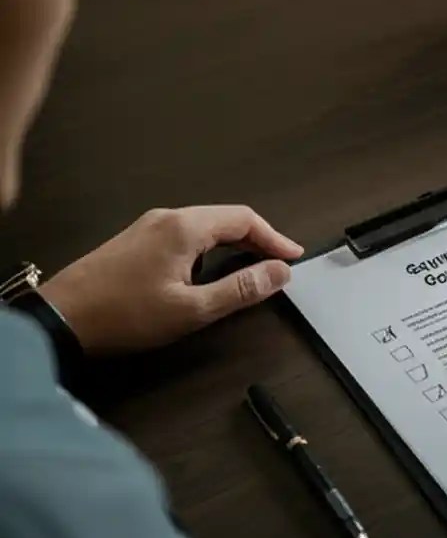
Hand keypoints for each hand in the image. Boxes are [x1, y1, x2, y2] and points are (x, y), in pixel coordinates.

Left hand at [39, 205, 303, 354]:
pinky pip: (186, 234)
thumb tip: (280, 273)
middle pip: (226, 218)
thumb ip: (241, 289)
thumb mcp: (192, 309)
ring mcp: (148, 227)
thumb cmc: (125, 315)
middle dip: (258, 238)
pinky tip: (212, 269)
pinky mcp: (136, 241)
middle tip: (279, 263)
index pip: (244, 219)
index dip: (275, 237)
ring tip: (253, 266)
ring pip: (205, 225)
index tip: (294, 257)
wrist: (60, 319)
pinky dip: (211, 246)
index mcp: (185, 228)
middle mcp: (168, 218)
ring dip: (234, 242)